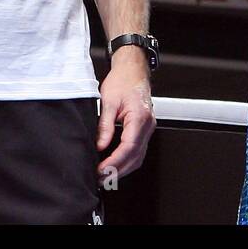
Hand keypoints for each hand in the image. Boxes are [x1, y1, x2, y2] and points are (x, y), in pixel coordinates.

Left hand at [96, 47, 154, 179]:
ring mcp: (148, 128)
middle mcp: (148, 125)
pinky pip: (138, 150)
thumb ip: (104, 126)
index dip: (114, 162)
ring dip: (123, 168)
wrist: (133, 69)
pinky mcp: (145, 129)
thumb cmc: (123, 81)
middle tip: (100, 179)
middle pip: (136, 156)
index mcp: (139, 117)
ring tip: (105, 175)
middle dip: (118, 171)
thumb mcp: (108, 101)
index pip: (128, 147)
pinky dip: (127, 160)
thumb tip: (99, 146)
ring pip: (139, 156)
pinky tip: (115, 164)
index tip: (101, 170)